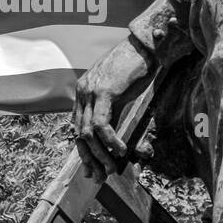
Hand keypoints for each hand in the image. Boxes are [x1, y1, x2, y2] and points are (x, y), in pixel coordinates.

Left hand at [72, 36, 154, 180]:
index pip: (77, 127)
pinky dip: (110, 141)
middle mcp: (82, 92)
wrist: (144, 45)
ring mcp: (90, 91)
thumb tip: (114, 134)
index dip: (83, 150)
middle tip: (99, 176)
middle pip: (79, 133)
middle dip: (89, 158)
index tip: (92, 168)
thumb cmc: (136, 67)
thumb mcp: (119, 91)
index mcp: (83, 91)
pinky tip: (120, 150)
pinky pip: (102, 124)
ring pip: (88, 132)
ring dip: (100, 154)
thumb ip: (112, 109)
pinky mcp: (103, 92)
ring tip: (111, 168)